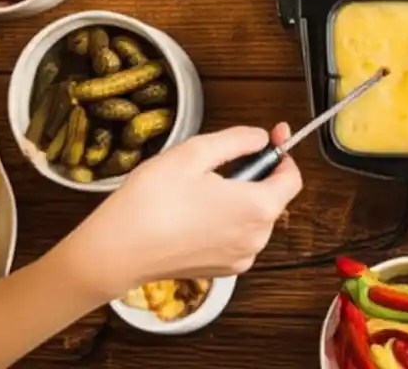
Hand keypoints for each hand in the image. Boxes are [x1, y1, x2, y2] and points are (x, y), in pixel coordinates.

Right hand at [62, 124, 302, 294]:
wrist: (116, 252)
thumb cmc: (150, 203)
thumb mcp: (194, 153)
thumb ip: (236, 141)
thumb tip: (260, 138)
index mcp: (257, 207)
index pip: (292, 178)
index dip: (282, 153)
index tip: (271, 137)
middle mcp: (257, 237)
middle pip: (272, 197)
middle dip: (255, 175)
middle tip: (218, 163)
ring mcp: (240, 258)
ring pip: (253, 218)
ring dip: (238, 199)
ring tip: (198, 191)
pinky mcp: (224, 270)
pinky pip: (236, 237)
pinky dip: (225, 222)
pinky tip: (194, 214)